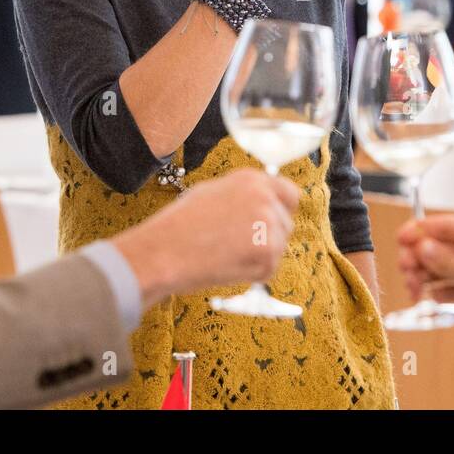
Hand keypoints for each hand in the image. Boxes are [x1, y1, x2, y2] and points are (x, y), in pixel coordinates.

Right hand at [111, 168, 299, 306]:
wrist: (163, 252)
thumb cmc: (180, 224)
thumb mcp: (212, 192)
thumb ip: (243, 195)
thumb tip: (264, 202)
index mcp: (252, 179)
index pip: (289, 194)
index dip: (282, 210)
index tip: (272, 223)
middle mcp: (265, 198)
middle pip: (286, 224)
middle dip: (269, 237)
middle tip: (238, 247)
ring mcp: (268, 226)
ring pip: (279, 248)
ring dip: (259, 257)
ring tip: (226, 255)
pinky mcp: (267, 254)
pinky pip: (269, 270)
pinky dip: (252, 274)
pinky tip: (227, 266)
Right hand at [398, 214, 453, 371]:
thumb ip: (448, 262)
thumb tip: (421, 247)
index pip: (448, 226)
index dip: (422, 231)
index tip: (400, 237)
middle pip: (441, 247)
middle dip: (421, 257)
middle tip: (404, 269)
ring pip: (443, 267)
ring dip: (425, 276)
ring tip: (412, 288)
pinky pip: (450, 285)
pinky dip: (438, 290)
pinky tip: (428, 297)